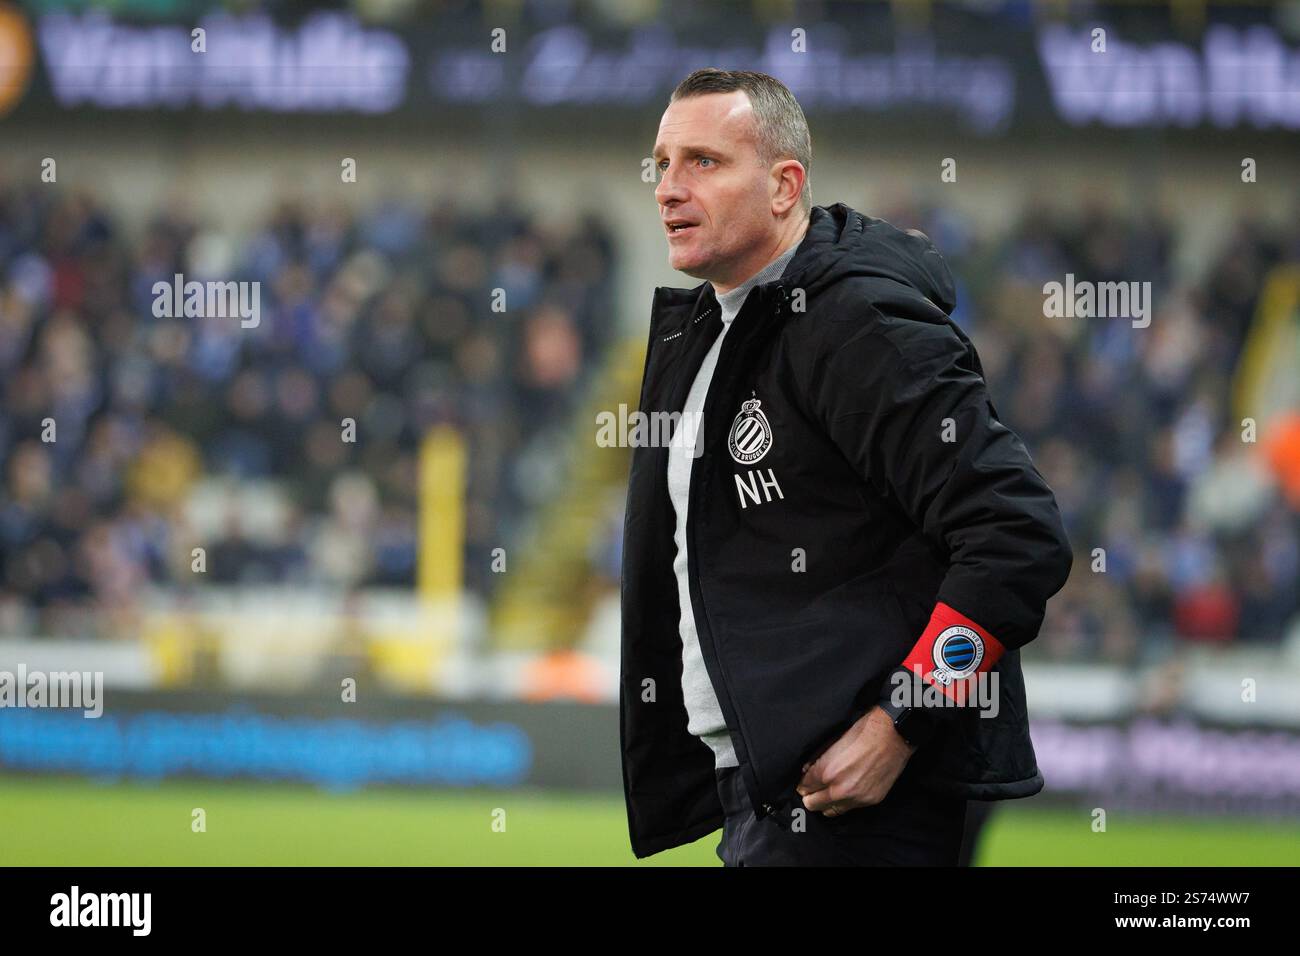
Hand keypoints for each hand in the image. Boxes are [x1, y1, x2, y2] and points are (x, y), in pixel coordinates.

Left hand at [795, 706, 915, 816]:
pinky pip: (849, 808)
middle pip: (813, 804)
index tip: (804, 783)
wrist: (894, 735)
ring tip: (826, 795)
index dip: (803, 784)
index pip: (805, 787)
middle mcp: (840, 789)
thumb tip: (806, 770)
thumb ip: (817, 759)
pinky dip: (843, 802)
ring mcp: (857, 798)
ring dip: (825, 804)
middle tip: (811, 790)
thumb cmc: (863, 732)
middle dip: (810, 796)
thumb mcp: (834, 741)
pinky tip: (843, 793)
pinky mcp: (870, 801)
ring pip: (831, 812)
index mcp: (828, 771)